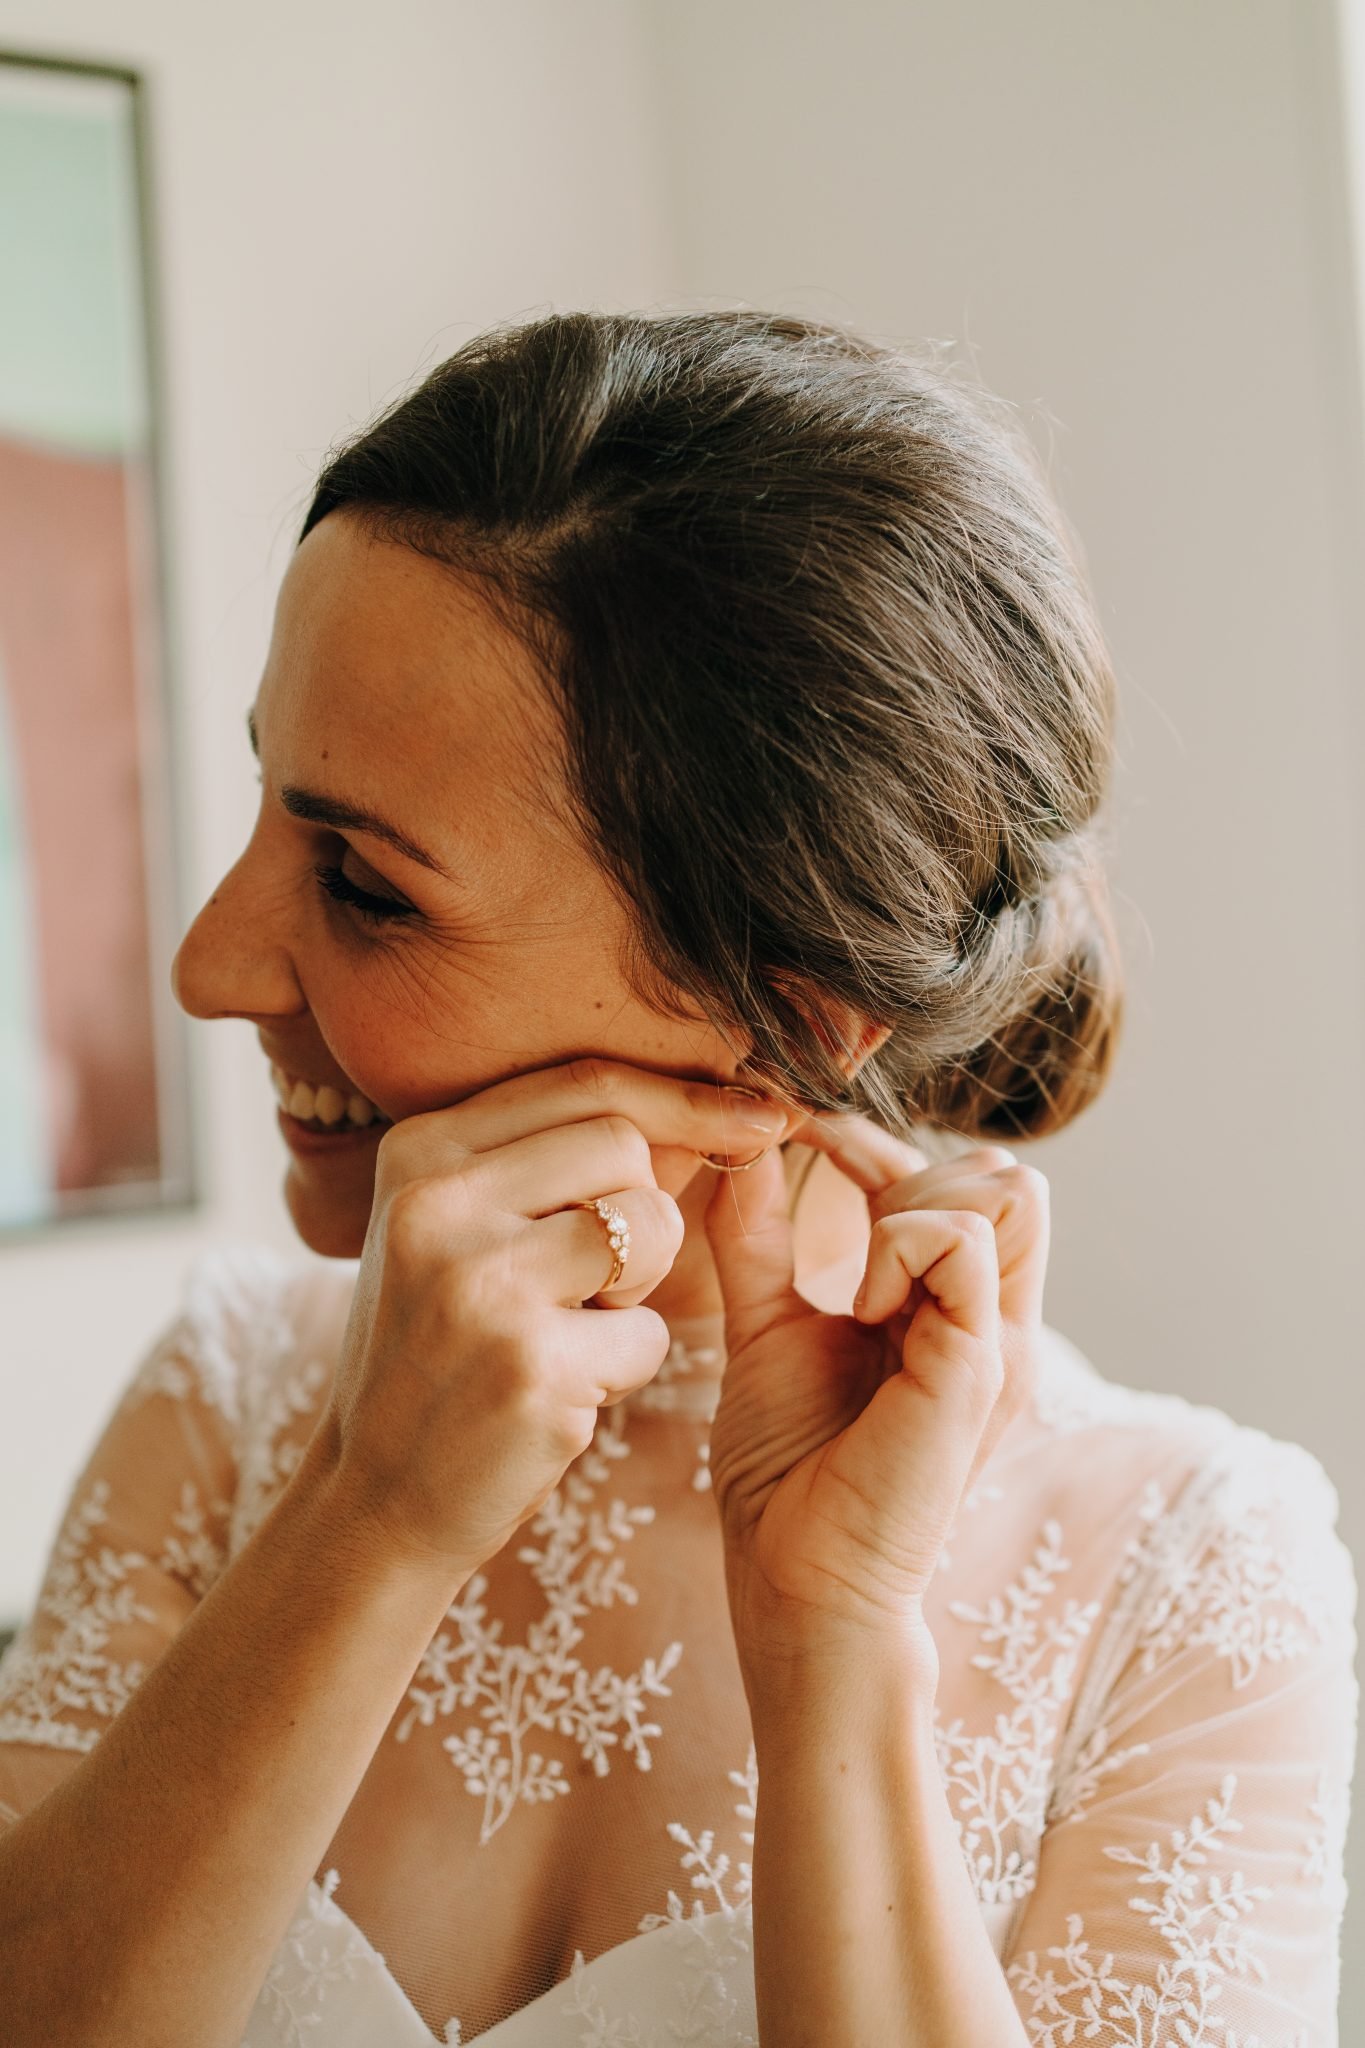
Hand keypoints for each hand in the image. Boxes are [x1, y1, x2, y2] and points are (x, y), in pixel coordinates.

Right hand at [315, 1057, 786, 1575]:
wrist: (375, 1500)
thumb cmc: (442, 1349)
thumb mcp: (463, 1229)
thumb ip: (558, 1161)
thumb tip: (718, 1107)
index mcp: (419, 1150)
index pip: (584, 1083)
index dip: (686, 1095)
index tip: (762, 1111)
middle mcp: (438, 1204)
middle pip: (627, 1145)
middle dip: (645, 1208)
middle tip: (589, 1279)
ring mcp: (482, 1286)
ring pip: (654, 1226)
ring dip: (643, 1287)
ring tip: (570, 1326)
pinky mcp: (531, 1369)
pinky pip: (652, 1334)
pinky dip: (627, 1366)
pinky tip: (560, 1392)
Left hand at [701, 1113, 1049, 1667]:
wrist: (798, 1579)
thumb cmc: (787, 1472)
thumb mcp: (767, 1327)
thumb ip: (760, 1241)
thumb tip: (749, 1149)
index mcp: (955, 1313)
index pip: (962, 1180)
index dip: (882, 1146)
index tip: (806, 1141)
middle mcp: (993, 1321)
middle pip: (1003, 1174)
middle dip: (903, 1163)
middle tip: (830, 1212)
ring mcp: (999, 1342)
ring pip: (1010, 1190)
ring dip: (915, 1202)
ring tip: (858, 1280)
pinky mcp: (982, 1366)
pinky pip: (963, 1241)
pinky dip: (901, 1246)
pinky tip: (861, 1310)